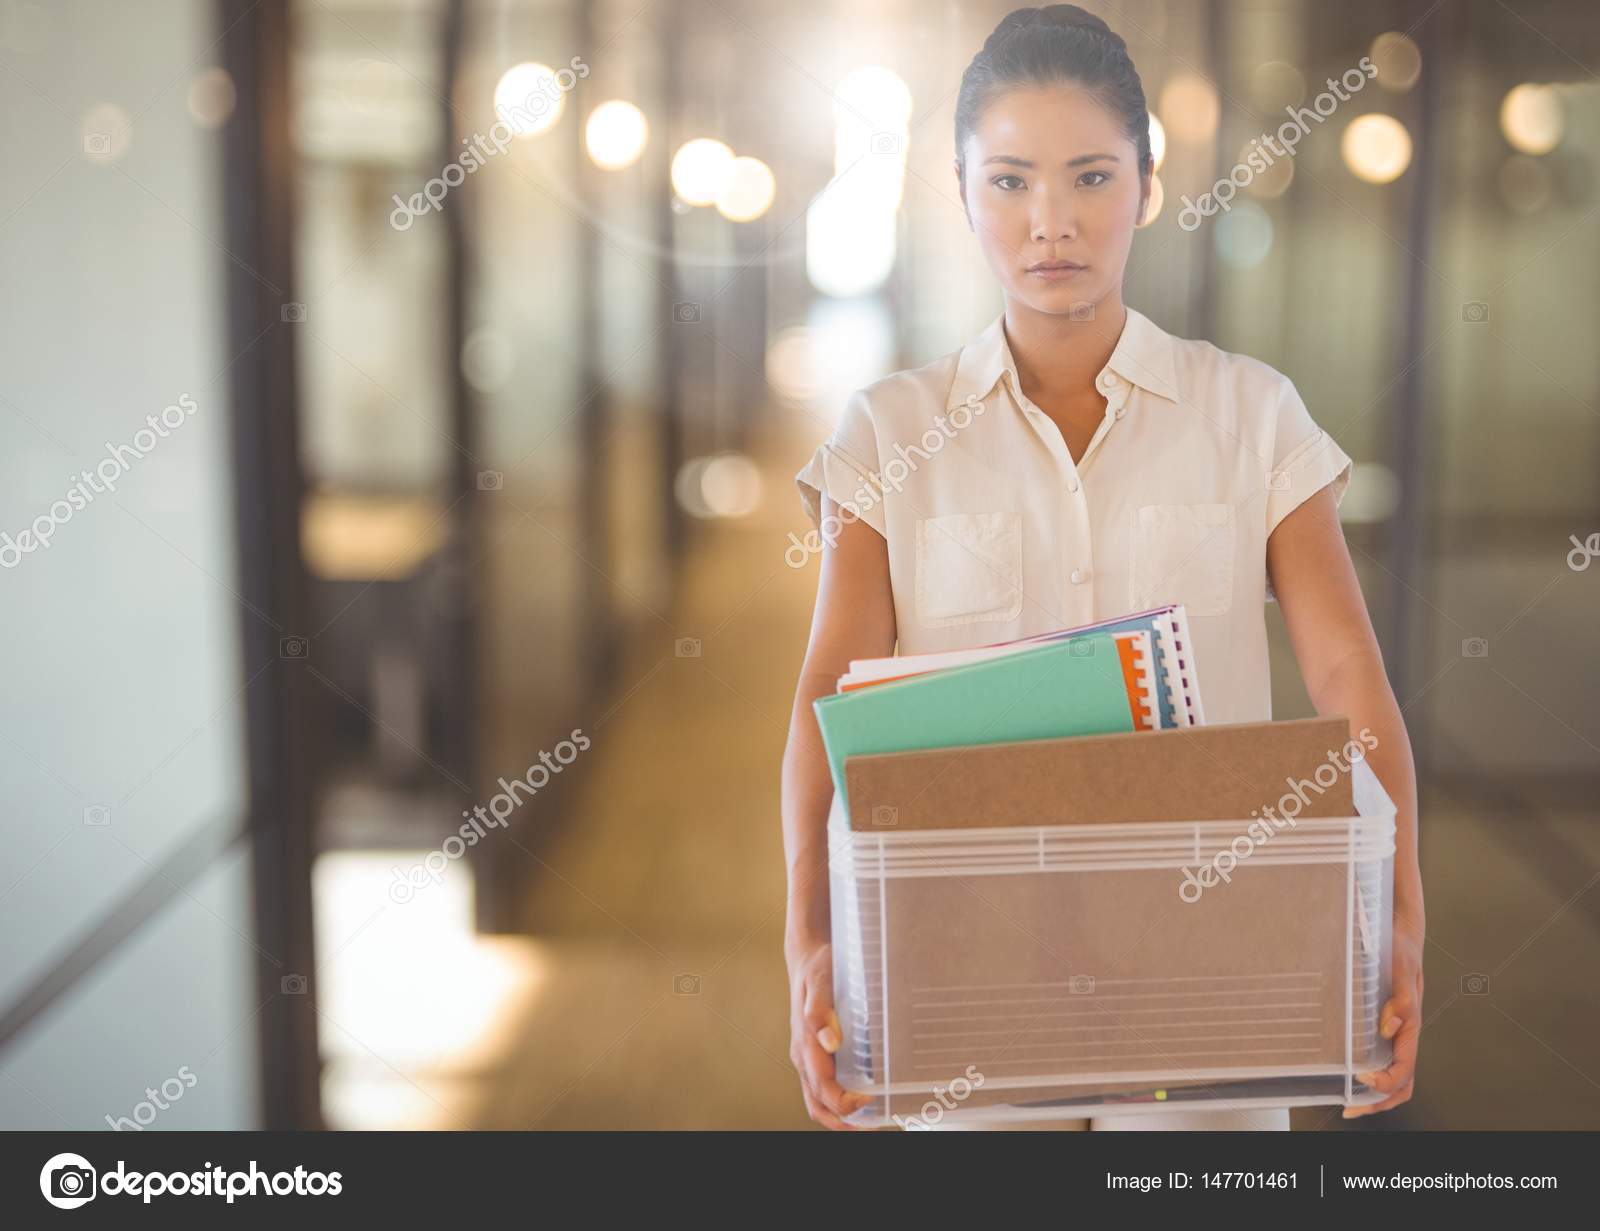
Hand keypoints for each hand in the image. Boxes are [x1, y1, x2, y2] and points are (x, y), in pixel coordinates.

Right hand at [787, 941, 873, 1129]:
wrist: (807, 958)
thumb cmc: (818, 968)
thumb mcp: (820, 981)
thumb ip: (820, 1011)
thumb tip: (829, 1042)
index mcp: (804, 1043)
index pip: (822, 1086)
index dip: (844, 1101)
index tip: (870, 1099)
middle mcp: (803, 1056)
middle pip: (818, 1103)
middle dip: (844, 1121)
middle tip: (875, 1124)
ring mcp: (807, 1058)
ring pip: (817, 1101)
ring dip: (839, 1119)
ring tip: (868, 1125)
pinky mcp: (814, 1055)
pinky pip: (820, 1089)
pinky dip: (837, 1105)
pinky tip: (860, 1103)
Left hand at [1345, 923, 1422, 1117]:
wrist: (1401, 932)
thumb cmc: (1401, 949)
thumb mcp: (1401, 969)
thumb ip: (1400, 998)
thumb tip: (1390, 1027)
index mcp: (1411, 1026)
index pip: (1404, 1069)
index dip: (1385, 1082)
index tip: (1361, 1080)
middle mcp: (1405, 1033)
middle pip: (1401, 1082)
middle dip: (1379, 1101)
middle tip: (1351, 1110)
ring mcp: (1396, 1031)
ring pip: (1394, 1074)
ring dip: (1375, 1093)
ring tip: (1350, 1102)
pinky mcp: (1386, 1024)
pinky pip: (1383, 1057)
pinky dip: (1372, 1074)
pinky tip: (1351, 1073)